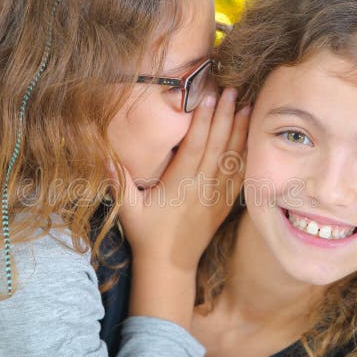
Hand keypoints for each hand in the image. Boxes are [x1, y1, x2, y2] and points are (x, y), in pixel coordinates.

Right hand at [115, 87, 249, 327]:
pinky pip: (239, 177)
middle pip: (217, 146)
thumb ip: (117, 184)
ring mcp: (216, 197)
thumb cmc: (146, 235)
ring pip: (232, 158)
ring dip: (240, 130)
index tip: (209, 97)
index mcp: (180, 185)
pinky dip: (247, 156)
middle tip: (233, 90)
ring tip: (248, 105)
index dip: (203, 121)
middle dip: (225, 116)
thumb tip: (104, 158)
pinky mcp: (224, 204)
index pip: (194, 147)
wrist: (170, 266)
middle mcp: (202, 188)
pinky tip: (252, 139)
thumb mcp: (128, 211)